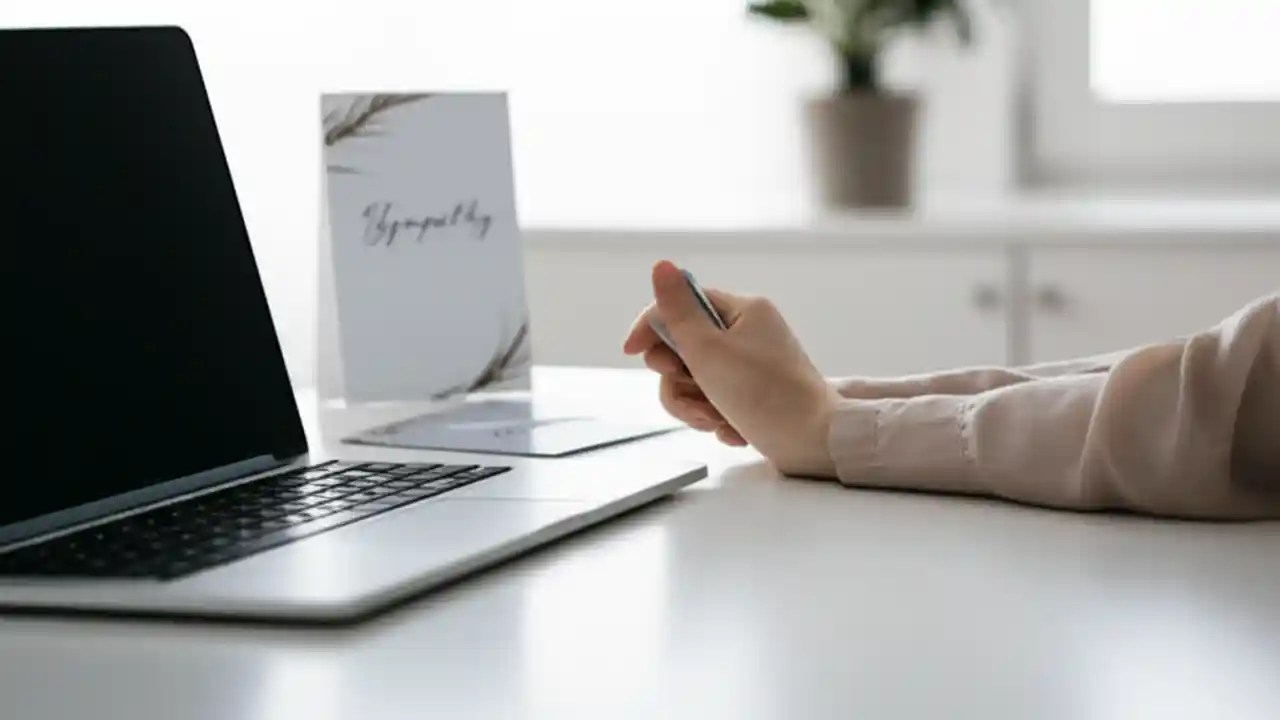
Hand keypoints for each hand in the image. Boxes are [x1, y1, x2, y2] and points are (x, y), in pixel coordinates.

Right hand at [623, 260, 840, 475]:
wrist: (816, 443)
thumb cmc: (765, 395)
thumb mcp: (710, 351)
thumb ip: (678, 312)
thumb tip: (661, 265)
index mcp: (743, 311)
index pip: (684, 303)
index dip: (653, 326)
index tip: (632, 351)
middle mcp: (749, 332)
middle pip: (685, 346)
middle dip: (680, 379)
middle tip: (694, 395)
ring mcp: (751, 365)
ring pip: (695, 378)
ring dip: (696, 405)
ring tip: (716, 421)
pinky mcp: (754, 394)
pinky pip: (715, 399)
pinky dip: (717, 417)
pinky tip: (734, 431)